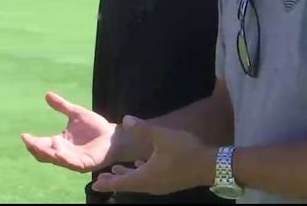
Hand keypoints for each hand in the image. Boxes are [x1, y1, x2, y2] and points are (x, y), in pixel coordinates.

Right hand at [22, 92, 119, 172]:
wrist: (114, 135)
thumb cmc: (96, 126)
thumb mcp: (76, 113)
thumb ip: (62, 105)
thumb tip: (47, 94)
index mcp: (60, 143)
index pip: (42, 145)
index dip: (32, 142)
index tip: (24, 135)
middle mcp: (64, 153)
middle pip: (45, 155)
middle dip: (35, 149)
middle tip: (28, 141)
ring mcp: (73, 160)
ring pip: (55, 160)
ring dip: (46, 154)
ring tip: (38, 146)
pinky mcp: (84, 164)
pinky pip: (71, 163)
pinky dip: (63, 159)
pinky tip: (58, 152)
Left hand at [92, 117, 216, 195]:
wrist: (212, 165)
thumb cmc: (185, 150)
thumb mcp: (162, 136)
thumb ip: (142, 128)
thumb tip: (125, 120)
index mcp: (146, 177)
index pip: (121, 182)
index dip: (107, 183)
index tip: (94, 185)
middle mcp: (152, 186)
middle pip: (129, 185)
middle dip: (114, 181)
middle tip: (99, 181)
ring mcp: (162, 186)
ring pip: (140, 183)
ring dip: (128, 177)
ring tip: (116, 172)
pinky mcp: (171, 183)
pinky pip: (150, 180)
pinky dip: (141, 174)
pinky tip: (141, 165)